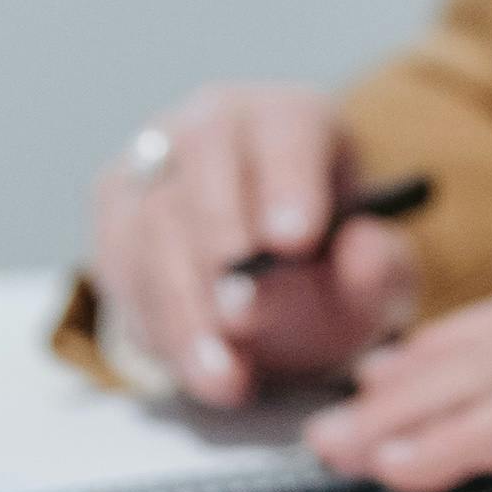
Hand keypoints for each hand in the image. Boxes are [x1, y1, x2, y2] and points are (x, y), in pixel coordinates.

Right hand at [87, 85, 419, 408]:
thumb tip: (361, 253)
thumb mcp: (372, 276)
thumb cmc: (324, 269)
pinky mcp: (113, 213)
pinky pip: (120, 267)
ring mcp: (153, 162)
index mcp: (290, 116)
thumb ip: (377, 268)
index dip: (288, 182)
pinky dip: (158, 328)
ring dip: (184, 308)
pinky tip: (198, 371)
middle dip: (221, 240)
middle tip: (244, 312)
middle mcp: (215, 121)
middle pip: (204, 157)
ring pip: (152, 220)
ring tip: (225, 375)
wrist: (267, 288)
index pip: (287, 129)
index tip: (295, 243)